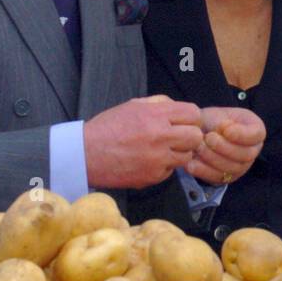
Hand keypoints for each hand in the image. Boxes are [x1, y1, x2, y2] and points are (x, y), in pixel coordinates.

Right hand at [83, 95, 204, 188]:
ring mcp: (158, 158)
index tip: (184, 122)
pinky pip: (170, 171)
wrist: (85, 154)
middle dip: (189, 136)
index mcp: (155, 114)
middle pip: (196, 136)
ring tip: (162, 150)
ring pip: (186, 156)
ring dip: (178, 153)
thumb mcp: (132, 106)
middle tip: (178, 138)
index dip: (191, 118)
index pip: (193, 113)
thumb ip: (158, 104)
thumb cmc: (107, 128)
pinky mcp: (152, 177)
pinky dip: (164, 167)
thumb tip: (178, 108)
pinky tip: (149, 161)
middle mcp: (160, 135)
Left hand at [187, 107, 265, 184]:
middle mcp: (253, 151)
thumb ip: (222, 121)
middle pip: (246, 154)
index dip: (241, 134)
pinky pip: (219, 178)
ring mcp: (242, 167)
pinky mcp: (226, 178)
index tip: (224, 127)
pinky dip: (204, 171)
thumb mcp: (218, 113)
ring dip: (213, 158)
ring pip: (233, 168)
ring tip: (198, 147)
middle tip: (208, 138)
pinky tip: (192, 164)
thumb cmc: (212, 120)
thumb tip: (224, 128)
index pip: (256, 135)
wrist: (200, 133)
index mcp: (256, 131)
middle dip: (225, 147)